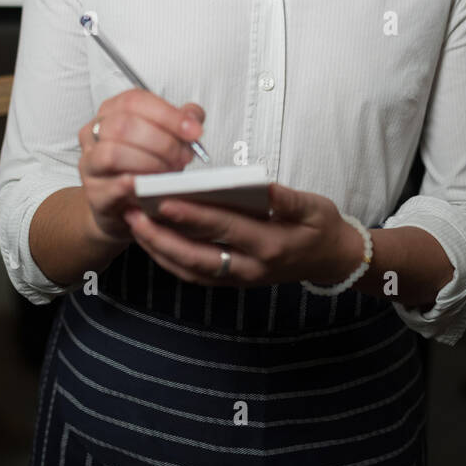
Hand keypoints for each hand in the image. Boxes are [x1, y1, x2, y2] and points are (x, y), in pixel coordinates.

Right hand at [77, 90, 205, 245]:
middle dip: (162, 142)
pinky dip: (139, 185)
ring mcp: (89, 162)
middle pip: (123, 125)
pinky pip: (113, 185)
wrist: (124, 206)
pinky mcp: (93, 192)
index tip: (194, 132)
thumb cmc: (146, 165)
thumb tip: (193, 120)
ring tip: (170, 173)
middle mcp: (93, 133)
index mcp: (112, 111)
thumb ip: (183, 121)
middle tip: (184, 157)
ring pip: (113, 152)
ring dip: (149, 163)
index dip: (168, 115)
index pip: (134, 101)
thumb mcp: (167, 137)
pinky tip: (155, 187)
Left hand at [121, 180, 363, 288]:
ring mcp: (240, 279)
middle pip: (198, 255)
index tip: (164, 200)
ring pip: (191, 270)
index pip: (224, 227)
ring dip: (159, 250)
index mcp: (271, 244)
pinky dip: (170, 260)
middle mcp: (251, 267)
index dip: (193, 215)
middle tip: (133, 214)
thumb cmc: (320, 226)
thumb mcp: (314, 206)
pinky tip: (152, 241)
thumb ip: (286, 198)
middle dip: (162, 236)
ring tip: (134, 225)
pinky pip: (195, 275)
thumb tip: (262, 184)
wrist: (332, 260)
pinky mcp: (233, 281)